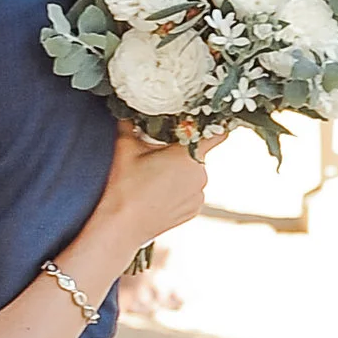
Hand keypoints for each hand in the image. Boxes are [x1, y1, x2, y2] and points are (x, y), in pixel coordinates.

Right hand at [91, 122, 208, 251]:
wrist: (121, 226)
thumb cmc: (125, 188)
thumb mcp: (126, 148)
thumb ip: (131, 124)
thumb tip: (127, 110)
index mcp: (189, 156)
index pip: (216, 134)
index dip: (209, 127)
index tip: (198, 125)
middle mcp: (201, 176)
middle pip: (198, 154)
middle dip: (182, 152)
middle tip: (158, 156)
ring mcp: (199, 196)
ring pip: (195, 174)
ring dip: (182, 172)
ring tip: (156, 179)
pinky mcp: (194, 210)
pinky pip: (192, 192)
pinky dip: (181, 190)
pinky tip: (160, 194)